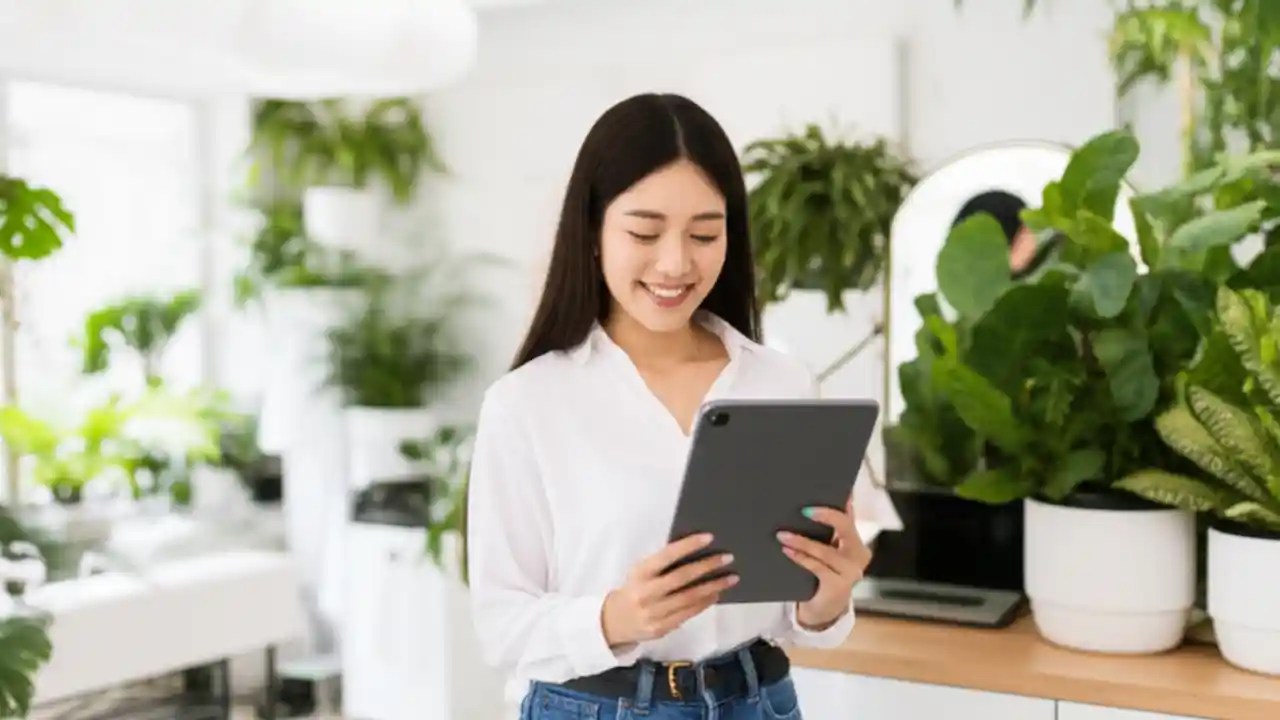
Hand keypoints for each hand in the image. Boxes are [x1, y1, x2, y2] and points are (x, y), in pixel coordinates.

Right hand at [601, 533, 736, 646]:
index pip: (666, 556)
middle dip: (707, 566)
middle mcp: (646, 593)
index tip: (709, 537)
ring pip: (689, 598)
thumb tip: (694, 551)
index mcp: (640, 573)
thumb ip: (661, 565)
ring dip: (713, 586)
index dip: (688, 546)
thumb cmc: (634, 589)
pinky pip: (688, 613)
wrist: (614, 622)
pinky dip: (705, 602)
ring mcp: (654, 613)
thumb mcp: (640, 573)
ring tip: (731, 578)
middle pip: (682, 578)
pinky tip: (717, 594)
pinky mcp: (662, 628)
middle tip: (727, 557)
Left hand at [778, 496, 871, 628]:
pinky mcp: (839, 586)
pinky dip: (801, 557)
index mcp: (857, 542)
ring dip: (801, 541)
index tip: (821, 496)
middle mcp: (859, 555)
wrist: (824, 609)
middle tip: (804, 510)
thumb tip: (813, 504)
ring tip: (782, 535)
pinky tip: (787, 551)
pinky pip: (817, 566)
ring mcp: (851, 572)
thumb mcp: (827, 551)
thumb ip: (827, 531)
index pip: (849, 516)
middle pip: (845, 527)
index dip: (839, 503)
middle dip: (826, 515)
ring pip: (825, 550)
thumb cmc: (823, 574)